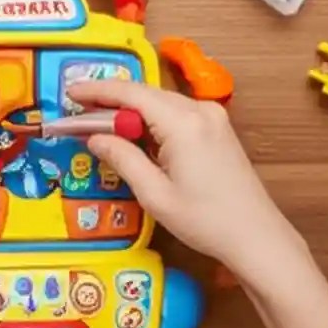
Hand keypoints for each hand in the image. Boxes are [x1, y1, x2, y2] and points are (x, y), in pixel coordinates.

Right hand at [67, 81, 306, 277]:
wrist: (256, 236)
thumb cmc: (205, 221)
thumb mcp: (154, 194)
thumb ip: (122, 159)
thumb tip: (95, 138)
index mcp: (184, 123)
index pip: (131, 94)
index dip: (97, 91)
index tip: (70, 93)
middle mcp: (201, 111)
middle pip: (146, 94)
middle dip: (111, 101)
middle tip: (78, 112)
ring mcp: (213, 118)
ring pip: (161, 102)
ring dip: (130, 111)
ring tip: (99, 123)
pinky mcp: (218, 129)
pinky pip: (176, 114)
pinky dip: (151, 120)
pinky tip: (134, 134)